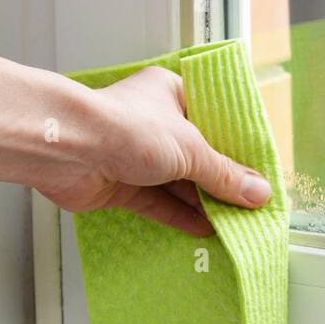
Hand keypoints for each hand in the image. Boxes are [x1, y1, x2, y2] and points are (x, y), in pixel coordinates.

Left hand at [33, 66, 271, 236]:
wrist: (65, 150)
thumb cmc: (126, 127)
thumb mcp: (190, 149)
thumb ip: (224, 174)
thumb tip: (259, 193)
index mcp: (172, 94)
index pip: (213, 119)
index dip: (236, 144)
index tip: (259, 167)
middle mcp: (153, 122)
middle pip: (197, 154)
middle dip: (221, 179)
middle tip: (251, 200)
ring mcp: (135, 154)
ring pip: (177, 181)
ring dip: (203, 201)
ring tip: (235, 219)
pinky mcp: (120, 185)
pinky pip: (157, 202)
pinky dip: (179, 215)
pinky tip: (204, 228)